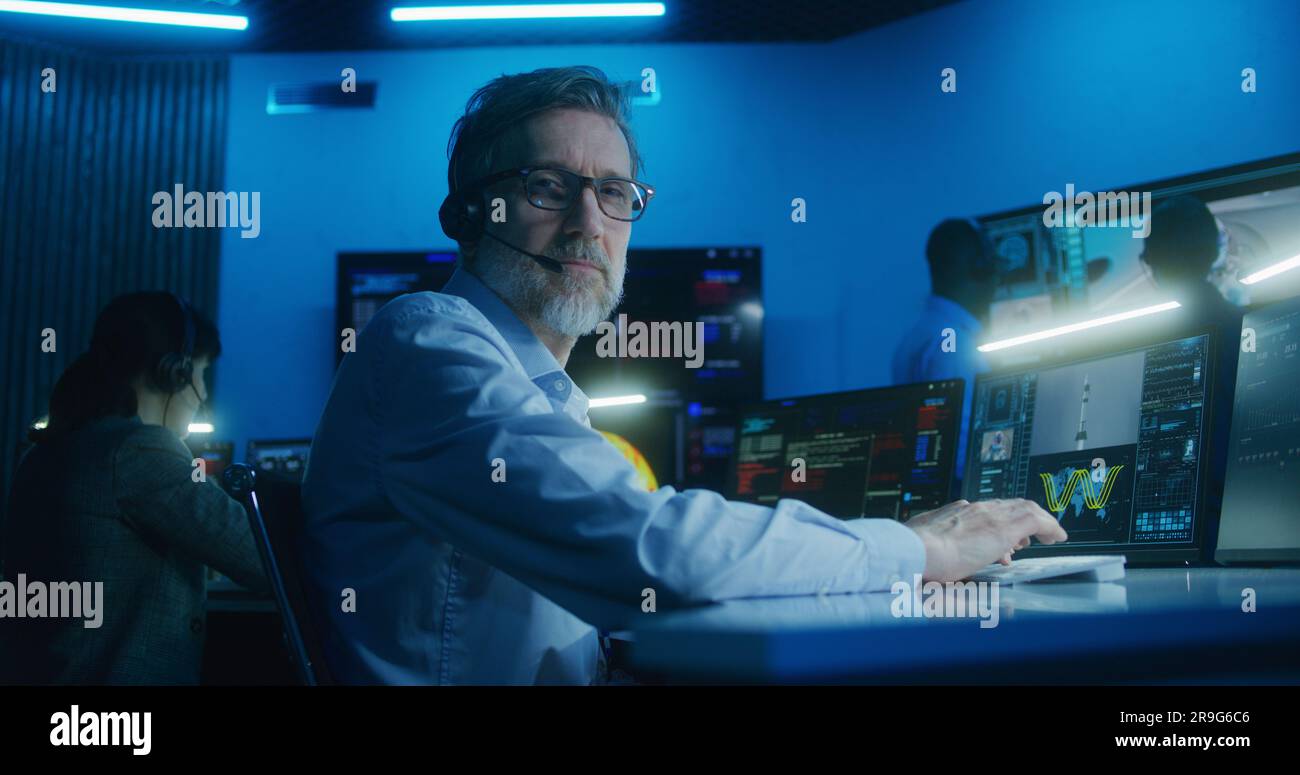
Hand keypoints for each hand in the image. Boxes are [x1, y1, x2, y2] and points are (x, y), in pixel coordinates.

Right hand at [904, 499, 1067, 581]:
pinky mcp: (1004, 527)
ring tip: (1050, 534)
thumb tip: (938, 572)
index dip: (1001, 521)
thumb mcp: (927, 549)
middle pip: (1008, 506)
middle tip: (1032, 536)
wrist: (918, 550)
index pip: (986, 511)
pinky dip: (1050, 526)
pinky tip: (1058, 536)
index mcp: (955, 513)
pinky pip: (1036, 519)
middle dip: (1023, 519)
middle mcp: (974, 509)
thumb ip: (937, 552)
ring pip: (1025, 508)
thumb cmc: (916, 556)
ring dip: (1040, 521)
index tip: (1007, 538)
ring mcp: (989, 515)